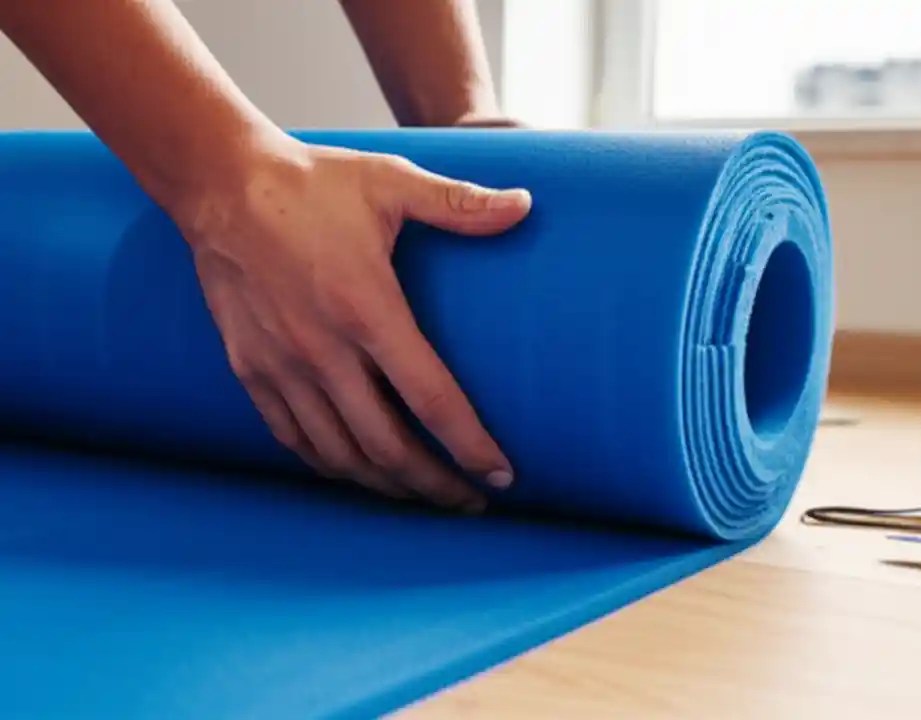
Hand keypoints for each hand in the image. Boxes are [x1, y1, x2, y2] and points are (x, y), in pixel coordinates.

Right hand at [175, 134, 529, 512]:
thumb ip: (459, 204)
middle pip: (387, 446)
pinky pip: (294, 439)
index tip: (501, 476)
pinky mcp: (250, 370)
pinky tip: (360, 472)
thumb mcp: (391, 182)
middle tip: (471, 502)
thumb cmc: (312, 183)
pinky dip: (333, 465)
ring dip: (387, 486)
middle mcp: (322, 349)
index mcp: (366, 309)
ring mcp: (281, 366)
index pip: (430, 399)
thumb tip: (525, 205)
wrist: (219, 183)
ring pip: (340, 454)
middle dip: (435, 485)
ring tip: (424, 495)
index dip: (470, 445)